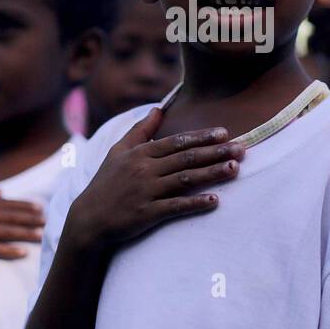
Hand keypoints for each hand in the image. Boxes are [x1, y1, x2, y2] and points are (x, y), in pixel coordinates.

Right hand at [0, 190, 45, 270]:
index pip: (3, 203)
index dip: (23, 205)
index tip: (39, 207)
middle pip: (7, 216)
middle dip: (29, 218)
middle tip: (47, 220)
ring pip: (4, 232)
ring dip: (25, 234)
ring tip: (41, 235)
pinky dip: (9, 251)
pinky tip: (23, 253)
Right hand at [63, 106, 243, 254]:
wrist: (87, 219)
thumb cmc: (105, 184)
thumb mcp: (118, 152)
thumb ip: (140, 130)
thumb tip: (157, 109)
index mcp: (140, 154)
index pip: (177, 141)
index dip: (202, 137)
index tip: (224, 133)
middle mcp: (145, 170)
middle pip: (186, 158)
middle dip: (216, 152)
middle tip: (242, 148)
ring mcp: (147, 192)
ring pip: (186, 179)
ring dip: (212, 173)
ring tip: (235, 169)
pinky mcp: (147, 213)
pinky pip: (176, 206)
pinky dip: (196, 203)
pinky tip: (215, 200)